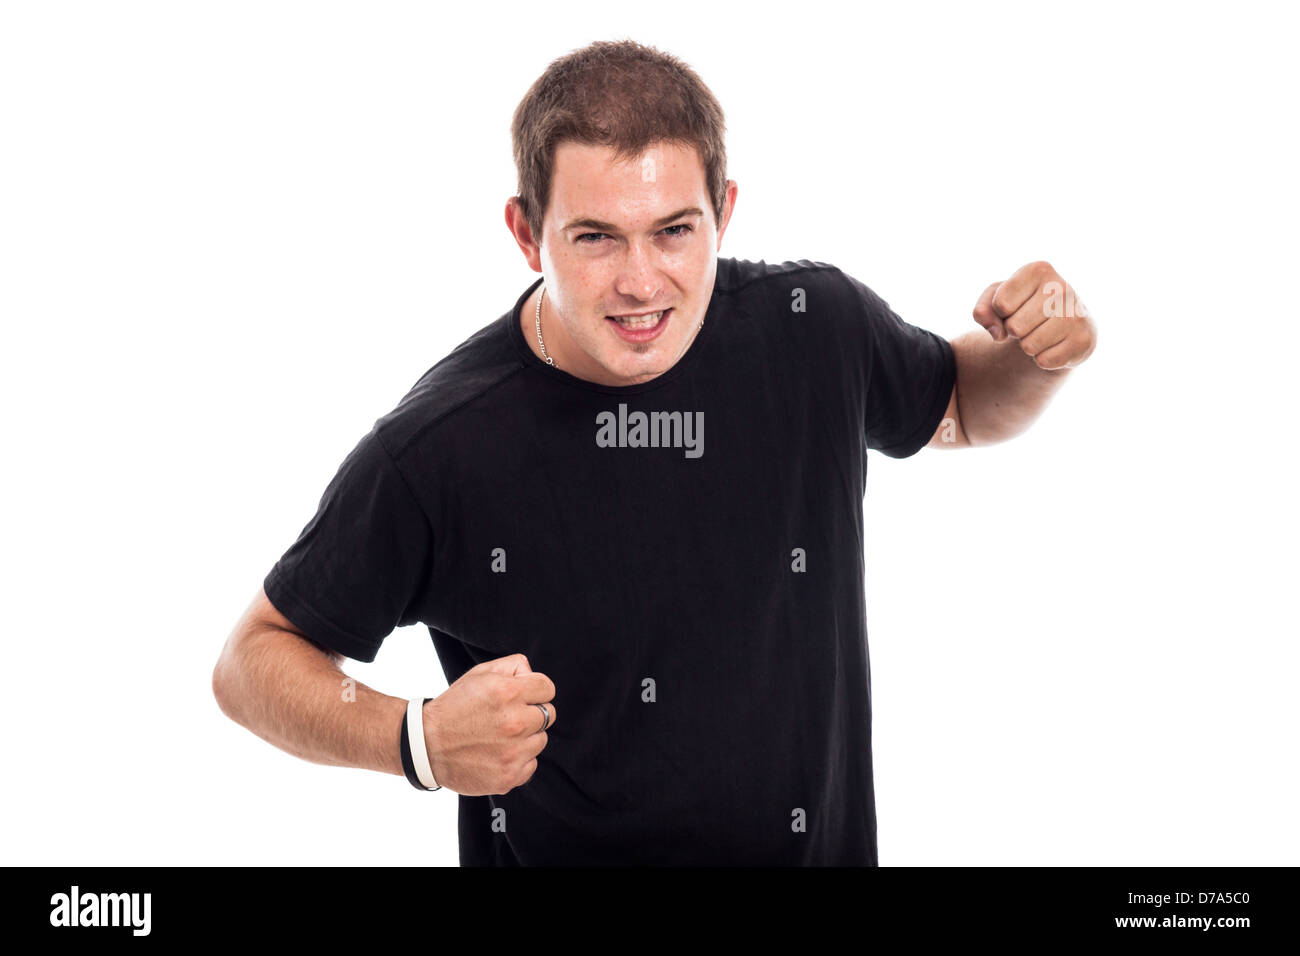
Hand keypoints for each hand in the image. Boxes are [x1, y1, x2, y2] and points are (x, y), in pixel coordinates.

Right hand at [423, 653, 555, 795]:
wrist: (426, 745)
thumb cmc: (454, 708)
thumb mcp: (479, 674)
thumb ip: (512, 666)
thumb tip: (532, 674)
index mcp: (508, 693)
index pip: (547, 688)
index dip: (535, 690)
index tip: (522, 697)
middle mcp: (514, 722)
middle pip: (548, 714)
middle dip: (531, 713)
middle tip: (507, 717)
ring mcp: (513, 752)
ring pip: (541, 740)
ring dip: (526, 738)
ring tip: (498, 737)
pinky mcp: (509, 776)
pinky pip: (531, 765)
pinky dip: (518, 760)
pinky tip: (497, 754)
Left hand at [972, 261, 1096, 369]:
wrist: (1062, 325)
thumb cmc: (1023, 307)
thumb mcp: (997, 300)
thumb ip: (983, 309)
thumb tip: (998, 334)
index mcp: (1038, 270)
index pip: (1000, 304)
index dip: (1000, 313)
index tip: (1014, 307)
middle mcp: (1062, 288)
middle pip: (1014, 327)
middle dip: (1014, 331)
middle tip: (1028, 323)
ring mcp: (1076, 314)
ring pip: (1029, 346)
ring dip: (1028, 346)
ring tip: (1040, 333)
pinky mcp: (1084, 340)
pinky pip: (1045, 361)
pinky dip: (1043, 359)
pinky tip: (1054, 345)